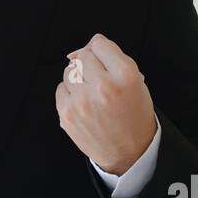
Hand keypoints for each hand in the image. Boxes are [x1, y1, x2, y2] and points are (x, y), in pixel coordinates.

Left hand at [55, 33, 157, 175]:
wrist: (129, 154)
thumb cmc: (134, 117)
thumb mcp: (137, 83)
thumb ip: (113, 58)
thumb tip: (84, 46)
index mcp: (125, 75)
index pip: (100, 43)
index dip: (102, 51)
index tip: (105, 62)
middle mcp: (103, 86)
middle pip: (83, 55)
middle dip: (91, 64)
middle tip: (100, 80)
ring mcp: (83, 101)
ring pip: (69, 71)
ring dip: (79, 78)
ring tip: (93, 93)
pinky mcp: (68, 114)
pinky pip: (60, 89)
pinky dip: (70, 93)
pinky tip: (84, 104)